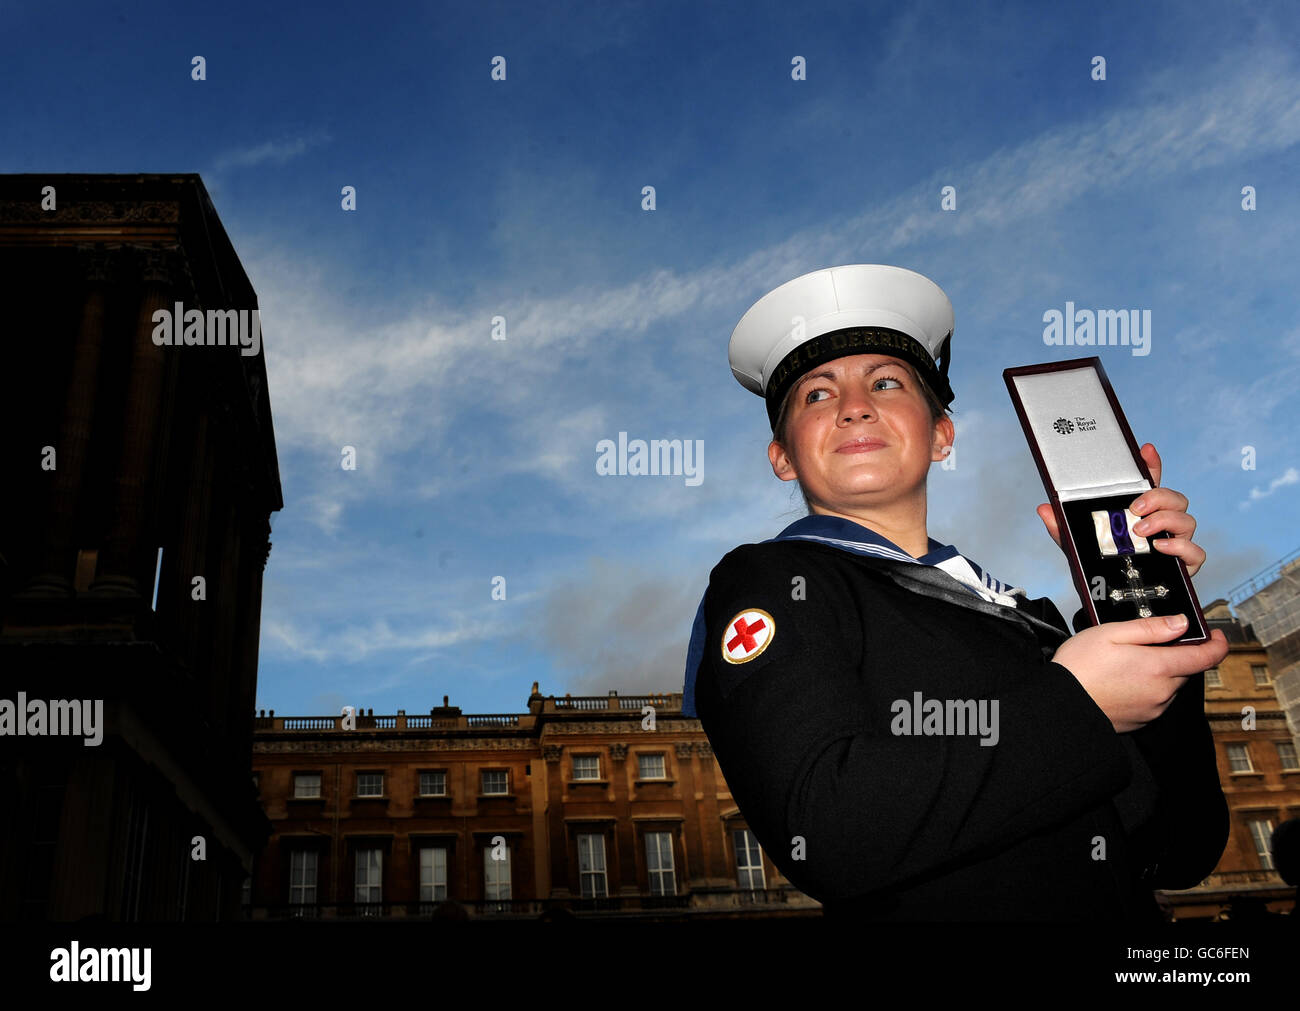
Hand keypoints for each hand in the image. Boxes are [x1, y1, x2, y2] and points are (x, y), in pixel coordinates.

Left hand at [1035, 442, 1207, 577]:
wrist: (1111, 600)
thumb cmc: (1102, 567)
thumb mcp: (1078, 546)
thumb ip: (1062, 527)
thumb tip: (1044, 509)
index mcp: (1142, 514)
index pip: (1151, 484)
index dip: (1151, 465)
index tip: (1146, 450)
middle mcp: (1163, 526)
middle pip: (1176, 498)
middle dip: (1158, 497)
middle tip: (1134, 508)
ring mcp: (1176, 544)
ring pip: (1187, 520)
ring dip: (1165, 520)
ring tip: (1140, 529)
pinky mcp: (1185, 565)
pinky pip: (1196, 552)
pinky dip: (1181, 547)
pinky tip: (1160, 547)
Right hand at [1052, 616, 1228, 732]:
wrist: (1060, 706)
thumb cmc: (1079, 666)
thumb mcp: (1110, 633)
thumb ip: (1150, 627)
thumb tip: (1181, 623)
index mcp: (1159, 666)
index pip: (1205, 657)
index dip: (1217, 645)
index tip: (1216, 635)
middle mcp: (1163, 692)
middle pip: (1186, 670)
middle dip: (1178, 655)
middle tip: (1151, 643)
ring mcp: (1154, 709)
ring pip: (1171, 686)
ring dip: (1161, 673)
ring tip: (1128, 663)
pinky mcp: (1142, 721)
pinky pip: (1156, 701)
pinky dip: (1148, 689)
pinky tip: (1123, 682)